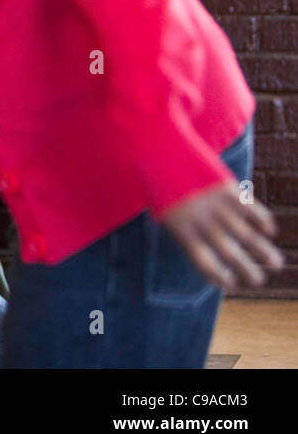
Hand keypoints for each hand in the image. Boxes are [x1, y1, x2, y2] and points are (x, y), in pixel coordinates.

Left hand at [160, 182, 283, 288]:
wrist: (158, 149)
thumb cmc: (159, 183)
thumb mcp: (164, 211)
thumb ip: (184, 231)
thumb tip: (204, 249)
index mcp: (181, 231)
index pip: (204, 262)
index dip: (218, 277)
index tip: (231, 283)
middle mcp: (201, 222)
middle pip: (228, 253)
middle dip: (247, 269)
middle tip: (259, 281)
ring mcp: (216, 205)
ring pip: (246, 234)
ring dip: (263, 251)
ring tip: (276, 263)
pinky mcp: (227, 189)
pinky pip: (251, 210)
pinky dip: (263, 221)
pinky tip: (269, 230)